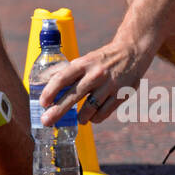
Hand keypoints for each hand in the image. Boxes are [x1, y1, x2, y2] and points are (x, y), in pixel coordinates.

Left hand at [37, 35, 153, 125]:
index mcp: (83, 64)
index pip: (62, 78)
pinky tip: (93, 116)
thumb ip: (69, 74)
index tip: (42, 103)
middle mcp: (95, 74)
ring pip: (89, 110)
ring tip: (79, 119)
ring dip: (81, 118)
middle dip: (58, 111)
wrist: (131, 53)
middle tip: (46, 121)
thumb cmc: (102, 60)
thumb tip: (48, 88)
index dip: (50, 91)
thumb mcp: (85, 61)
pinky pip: (102, 114)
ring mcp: (109, 86)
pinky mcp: (121, 95)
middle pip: (73, 96)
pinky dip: (95, 118)